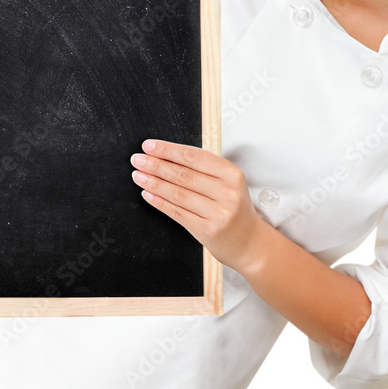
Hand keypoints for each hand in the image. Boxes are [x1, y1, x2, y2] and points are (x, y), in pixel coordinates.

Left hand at [130, 138, 265, 275]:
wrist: (250, 243)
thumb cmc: (233, 207)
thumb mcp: (227, 182)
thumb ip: (202, 169)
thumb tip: (164, 155)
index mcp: (232, 173)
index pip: (194, 156)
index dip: (169, 150)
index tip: (149, 146)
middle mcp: (227, 192)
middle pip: (183, 174)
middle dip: (156, 165)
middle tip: (137, 159)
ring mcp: (219, 213)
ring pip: (178, 193)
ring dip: (153, 183)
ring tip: (138, 175)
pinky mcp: (208, 231)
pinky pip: (178, 213)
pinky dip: (160, 202)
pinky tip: (147, 194)